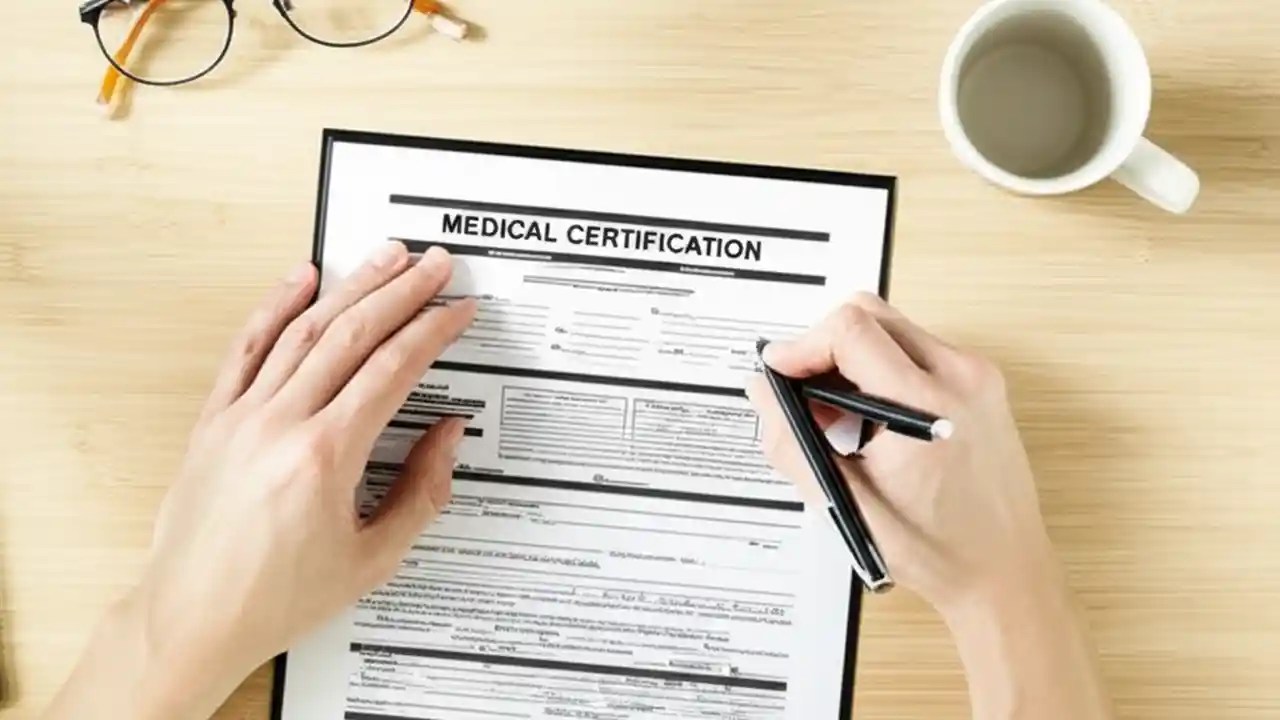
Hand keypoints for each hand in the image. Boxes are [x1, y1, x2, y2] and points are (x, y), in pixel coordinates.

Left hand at [46, 242, 476, 719]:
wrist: (192, 620)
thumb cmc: (273, 599)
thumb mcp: (372, 558)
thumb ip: (421, 492)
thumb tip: (446, 437)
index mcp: (325, 457)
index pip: (392, 369)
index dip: (432, 331)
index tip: (457, 311)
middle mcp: (280, 425)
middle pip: (352, 334)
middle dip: (402, 292)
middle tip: (434, 265)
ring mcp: (242, 417)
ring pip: (304, 329)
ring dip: (351, 286)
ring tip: (385, 257)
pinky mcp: (214, 421)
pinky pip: (246, 348)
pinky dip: (274, 306)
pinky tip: (300, 278)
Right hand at [744, 292, 1053, 610]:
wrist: (1004, 572)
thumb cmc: (941, 551)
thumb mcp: (847, 503)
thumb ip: (793, 443)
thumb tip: (764, 395)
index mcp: (927, 408)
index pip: (850, 331)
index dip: (802, 346)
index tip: (781, 371)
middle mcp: (960, 378)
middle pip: (869, 314)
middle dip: (824, 346)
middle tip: (804, 393)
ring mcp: (977, 376)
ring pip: (891, 327)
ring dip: (852, 357)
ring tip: (838, 414)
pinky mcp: (981, 382)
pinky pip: (916, 348)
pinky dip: (881, 369)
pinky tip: (870, 418)